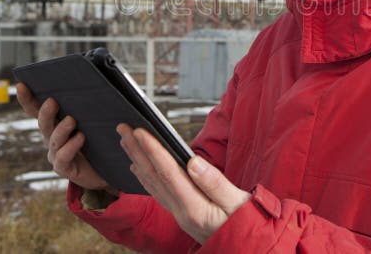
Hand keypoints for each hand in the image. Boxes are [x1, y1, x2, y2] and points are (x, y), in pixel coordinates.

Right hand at [16, 83, 113, 193]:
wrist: (104, 169)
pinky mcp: (64, 168)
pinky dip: (70, 147)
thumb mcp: (91, 120)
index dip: (27, 99)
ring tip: (72, 121)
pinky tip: (80, 138)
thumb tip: (90, 85)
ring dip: (61, 129)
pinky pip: (63, 158)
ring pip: (54, 140)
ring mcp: (55, 153)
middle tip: (52, 102)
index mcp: (54, 123)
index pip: (36, 110)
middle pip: (44, 123)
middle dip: (46, 112)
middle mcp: (51, 137)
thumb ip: (85, 107)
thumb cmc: (97, 140)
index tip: (22, 85)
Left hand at [117, 124, 249, 243]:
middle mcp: (182, 212)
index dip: (153, 150)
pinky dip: (145, 177)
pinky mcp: (183, 213)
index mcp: (195, 208)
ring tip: (126, 142)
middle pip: (154, 176)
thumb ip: (216, 184)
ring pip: (152, 183)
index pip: (168, 173)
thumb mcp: (239, 204)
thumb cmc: (248, 225)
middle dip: (137, 150)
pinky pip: (157, 192)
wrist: (248, 250)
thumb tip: (194, 162)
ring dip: (137, 160)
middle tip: (123, 128)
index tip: (141, 132)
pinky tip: (139, 168)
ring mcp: (180, 214)